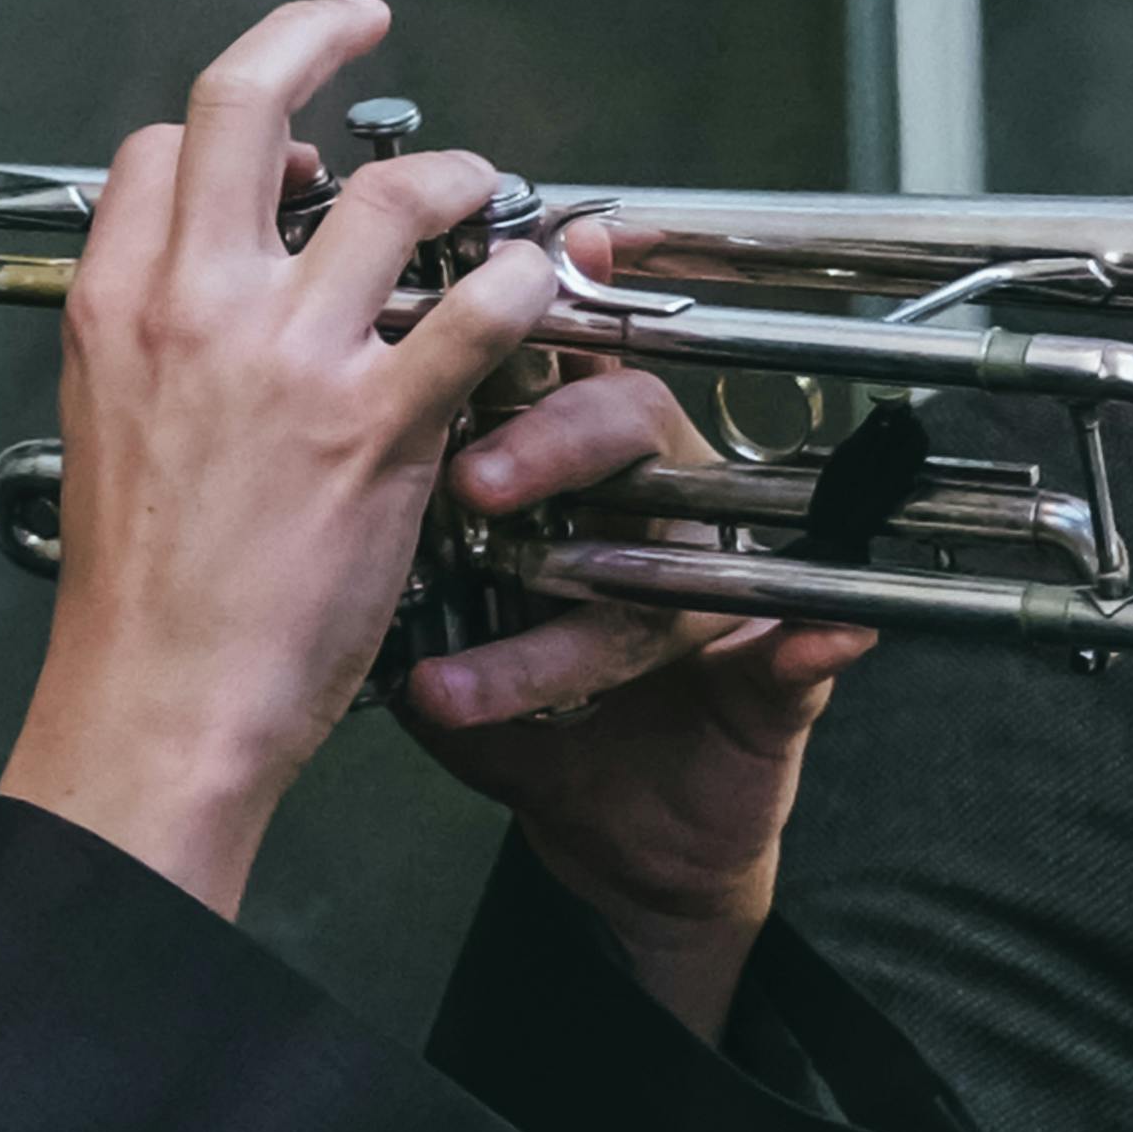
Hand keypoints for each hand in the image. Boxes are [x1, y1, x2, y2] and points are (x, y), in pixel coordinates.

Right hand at [0, 0, 556, 916]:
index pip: (163, 148)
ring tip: (481, 192)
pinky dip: (520, 283)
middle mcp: (194, 310)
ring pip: (385, 192)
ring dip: (450, 173)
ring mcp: (287, 361)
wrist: (157, 704)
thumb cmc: (142, 600)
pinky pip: (473, 313)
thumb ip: (157, 344)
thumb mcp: (110, 433)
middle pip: (245, 103)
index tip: (281, 141)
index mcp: (117, 310)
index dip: (231, 124)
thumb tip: (218, 287)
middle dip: (310, 35)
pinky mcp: (373, 428)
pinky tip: (534, 286)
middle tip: (361, 19)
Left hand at [395, 352, 872, 1040]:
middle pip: (623, 425)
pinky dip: (813, 643)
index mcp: (571, 484)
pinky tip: (819, 635)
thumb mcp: (445, 656)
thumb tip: (313, 525)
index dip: (532, 324)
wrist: (616, 845)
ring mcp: (715, 587)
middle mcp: (651, 511)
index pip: (551, 380)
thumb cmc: (536, 731)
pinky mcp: (774, 676)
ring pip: (680, 547)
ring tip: (535, 597)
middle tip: (472, 481)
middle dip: (550, 441)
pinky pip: (802, 650)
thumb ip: (395, 587)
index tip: (492, 286)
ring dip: (609, 576)